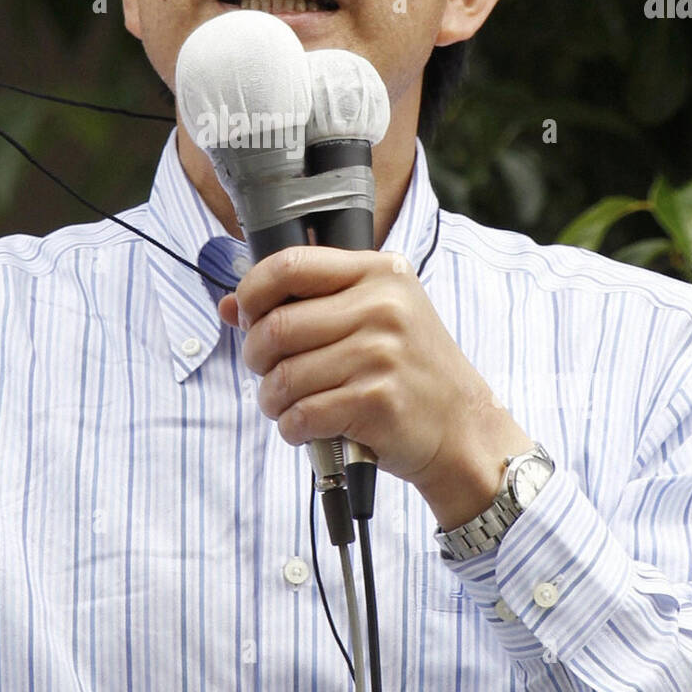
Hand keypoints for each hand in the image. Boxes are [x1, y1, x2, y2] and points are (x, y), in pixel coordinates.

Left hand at [218, 247, 535, 527]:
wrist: (462, 427)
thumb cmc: (409, 368)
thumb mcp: (373, 316)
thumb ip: (304, 303)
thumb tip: (229, 306)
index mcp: (380, 272)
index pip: (290, 264)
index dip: (252, 290)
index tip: (248, 314)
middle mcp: (383, 307)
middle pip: (276, 326)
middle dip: (256, 356)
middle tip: (265, 370)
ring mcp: (382, 354)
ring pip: (283, 377)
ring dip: (271, 399)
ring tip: (285, 403)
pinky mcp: (376, 403)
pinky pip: (301, 415)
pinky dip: (291, 427)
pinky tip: (306, 425)